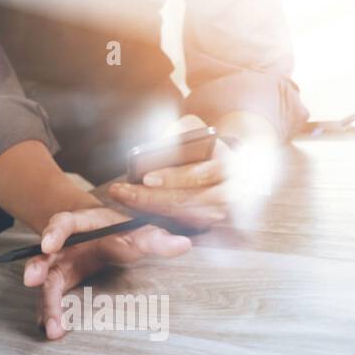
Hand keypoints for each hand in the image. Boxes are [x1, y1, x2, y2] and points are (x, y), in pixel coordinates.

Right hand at [24, 205, 190, 339]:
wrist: (108, 235)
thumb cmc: (122, 230)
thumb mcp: (140, 231)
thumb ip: (158, 239)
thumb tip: (183, 245)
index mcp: (79, 224)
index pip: (63, 223)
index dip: (54, 232)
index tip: (48, 243)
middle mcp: (63, 245)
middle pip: (44, 255)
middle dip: (36, 268)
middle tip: (32, 280)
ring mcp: (59, 265)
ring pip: (46, 283)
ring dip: (46, 304)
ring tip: (51, 327)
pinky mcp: (61, 282)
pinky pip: (52, 299)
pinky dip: (51, 314)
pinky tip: (53, 331)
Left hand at [105, 134, 233, 230]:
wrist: (225, 162)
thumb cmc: (203, 145)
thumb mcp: (193, 130)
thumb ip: (179, 134)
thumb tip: (158, 146)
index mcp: (228, 164)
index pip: (199, 174)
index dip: (172, 178)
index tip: (146, 178)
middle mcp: (230, 191)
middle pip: (187, 199)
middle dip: (151, 197)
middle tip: (124, 192)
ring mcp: (223, 211)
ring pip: (183, 215)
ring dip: (151, 209)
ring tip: (125, 198)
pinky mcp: (213, 223)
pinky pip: (184, 225)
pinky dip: (161, 217)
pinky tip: (139, 208)